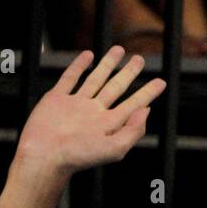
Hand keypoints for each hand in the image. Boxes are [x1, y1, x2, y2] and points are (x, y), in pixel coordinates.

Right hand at [14, 46, 165, 177]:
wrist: (46, 155)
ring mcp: (76, 104)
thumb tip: (146, 110)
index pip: (133, 105)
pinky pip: (71, 78)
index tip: (161, 82)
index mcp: (108, 125)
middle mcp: (94, 113)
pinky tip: (88, 56)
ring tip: (119, 50)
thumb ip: (133, 131)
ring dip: (108, 65)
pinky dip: (79, 66)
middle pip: (116, 88)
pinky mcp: (57, 98)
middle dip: (129, 73)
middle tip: (140, 59)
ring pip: (96, 79)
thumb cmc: (79, 157)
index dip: (148, 93)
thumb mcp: (114, 149)